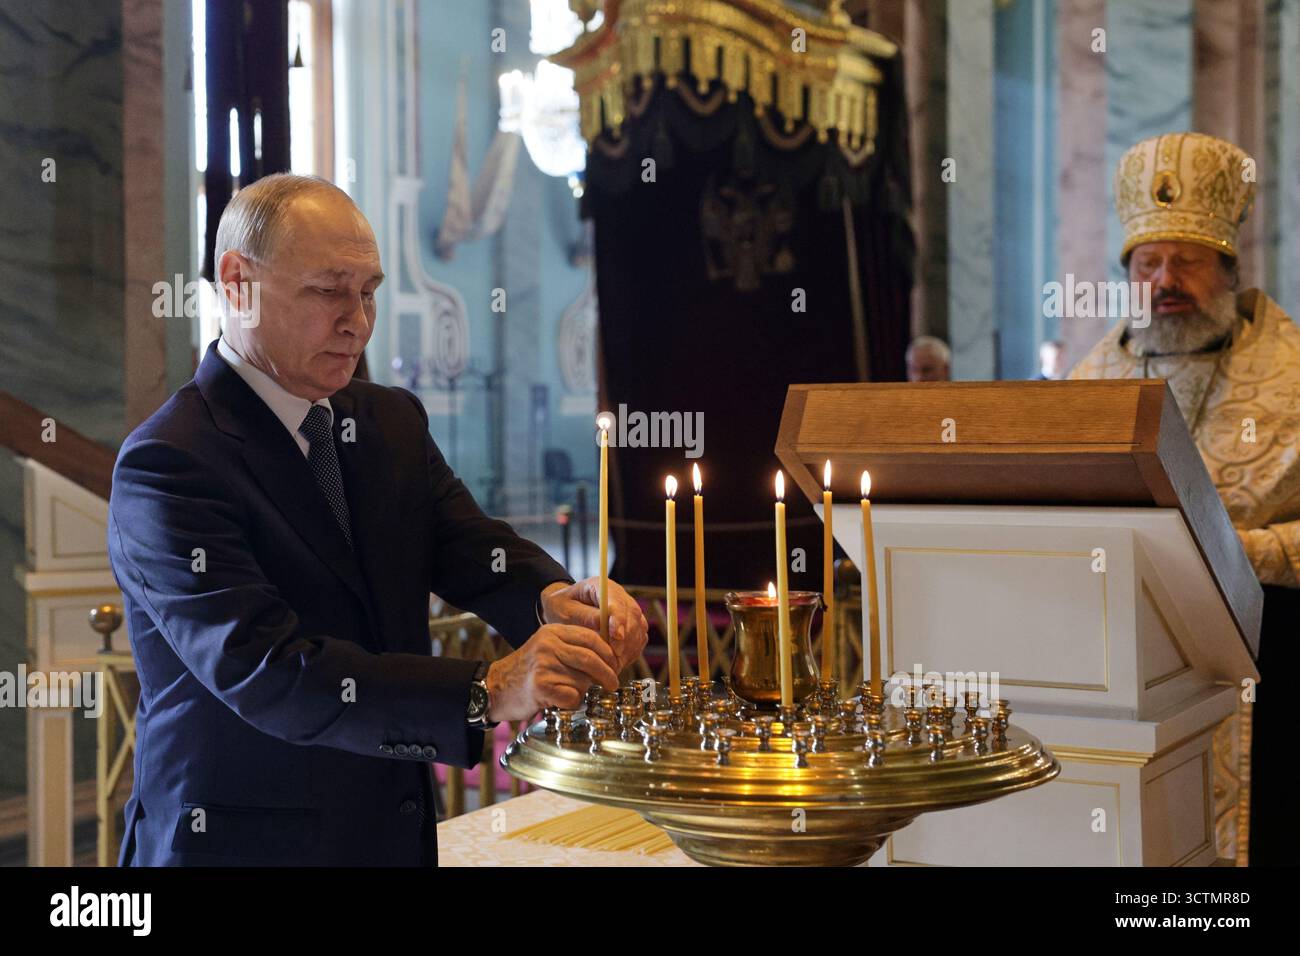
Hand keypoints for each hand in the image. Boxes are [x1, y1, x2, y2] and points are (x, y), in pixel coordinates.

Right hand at [485, 624, 621, 720]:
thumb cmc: (528, 671)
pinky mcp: (541, 686)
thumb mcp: (548, 648)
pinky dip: (572, 703)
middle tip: (612, 684)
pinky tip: (559, 700)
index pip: (592, 638)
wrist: (496, 688)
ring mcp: (544, 664)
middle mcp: (548, 644)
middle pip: (591, 659)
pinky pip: (572, 697)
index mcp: (553, 632)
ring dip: (583, 691)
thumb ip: (574, 649)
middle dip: (607, 674)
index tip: (616, 665)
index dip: (608, 653)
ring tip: (569, 691)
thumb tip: (610, 659)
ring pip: (583, 680)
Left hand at [540, 577, 648, 671]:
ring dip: (630, 645)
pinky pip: (640, 637)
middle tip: (615, 654)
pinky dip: (632, 650)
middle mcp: (618, 594)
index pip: (616, 600)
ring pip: (639, 626)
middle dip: (626, 636)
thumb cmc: (561, 608)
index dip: (619, 618)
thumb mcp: (566, 611)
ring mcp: (627, 608)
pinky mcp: (632, 623)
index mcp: (600, 585)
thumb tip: (603, 625)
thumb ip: (584, 617)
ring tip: (615, 661)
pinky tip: (619, 660)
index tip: (616, 636)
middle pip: (633, 613)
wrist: (563, 610)